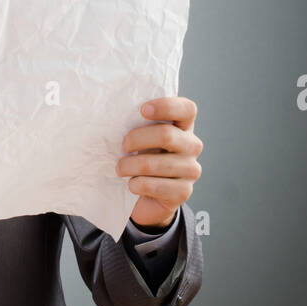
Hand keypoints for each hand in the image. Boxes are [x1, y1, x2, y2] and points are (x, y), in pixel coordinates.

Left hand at [116, 96, 202, 229]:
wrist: (148, 199)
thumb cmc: (143, 161)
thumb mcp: (143, 140)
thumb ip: (139, 125)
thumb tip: (113, 114)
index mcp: (184, 127)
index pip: (187, 109)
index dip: (166, 106)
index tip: (142, 110)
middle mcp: (192, 146)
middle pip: (165, 135)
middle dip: (136, 139)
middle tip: (123, 147)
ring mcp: (190, 170)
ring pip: (152, 164)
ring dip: (128, 166)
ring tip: (121, 168)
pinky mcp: (182, 192)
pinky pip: (151, 185)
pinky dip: (135, 184)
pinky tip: (133, 184)